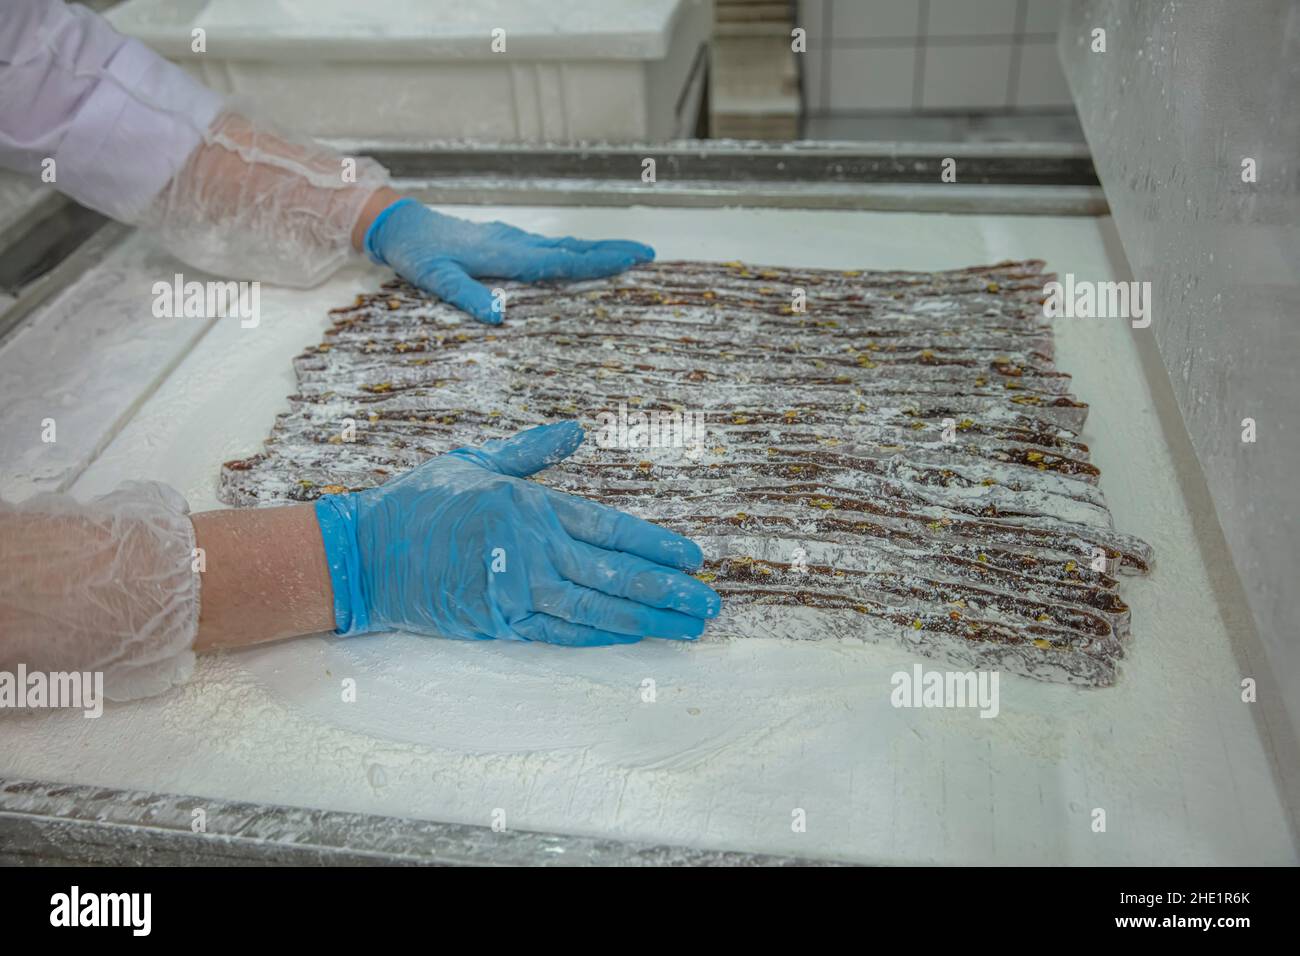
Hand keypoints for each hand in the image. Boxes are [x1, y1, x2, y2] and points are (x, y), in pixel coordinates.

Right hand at [314, 421, 720, 644]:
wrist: (363, 553)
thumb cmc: (419, 501)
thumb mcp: (476, 460)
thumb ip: (532, 451)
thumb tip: (576, 429)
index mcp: (531, 505)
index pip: (611, 528)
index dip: (657, 545)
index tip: (694, 557)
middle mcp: (533, 548)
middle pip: (616, 574)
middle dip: (670, 590)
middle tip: (711, 603)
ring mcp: (517, 589)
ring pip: (599, 609)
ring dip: (650, 619)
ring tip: (690, 627)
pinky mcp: (499, 621)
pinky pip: (562, 632)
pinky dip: (602, 636)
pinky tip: (635, 637)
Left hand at [363, 198, 654, 322]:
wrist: (401, 225)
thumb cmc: (419, 254)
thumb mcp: (437, 280)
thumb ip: (468, 295)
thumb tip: (499, 317)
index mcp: (506, 255)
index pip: (560, 260)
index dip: (597, 262)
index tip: (629, 260)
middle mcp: (516, 244)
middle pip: (573, 247)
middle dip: (612, 250)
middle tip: (648, 254)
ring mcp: (513, 240)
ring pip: (564, 245)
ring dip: (599, 249)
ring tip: (629, 255)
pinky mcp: (507, 241)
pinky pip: (550, 247)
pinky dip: (576, 251)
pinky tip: (583, 256)